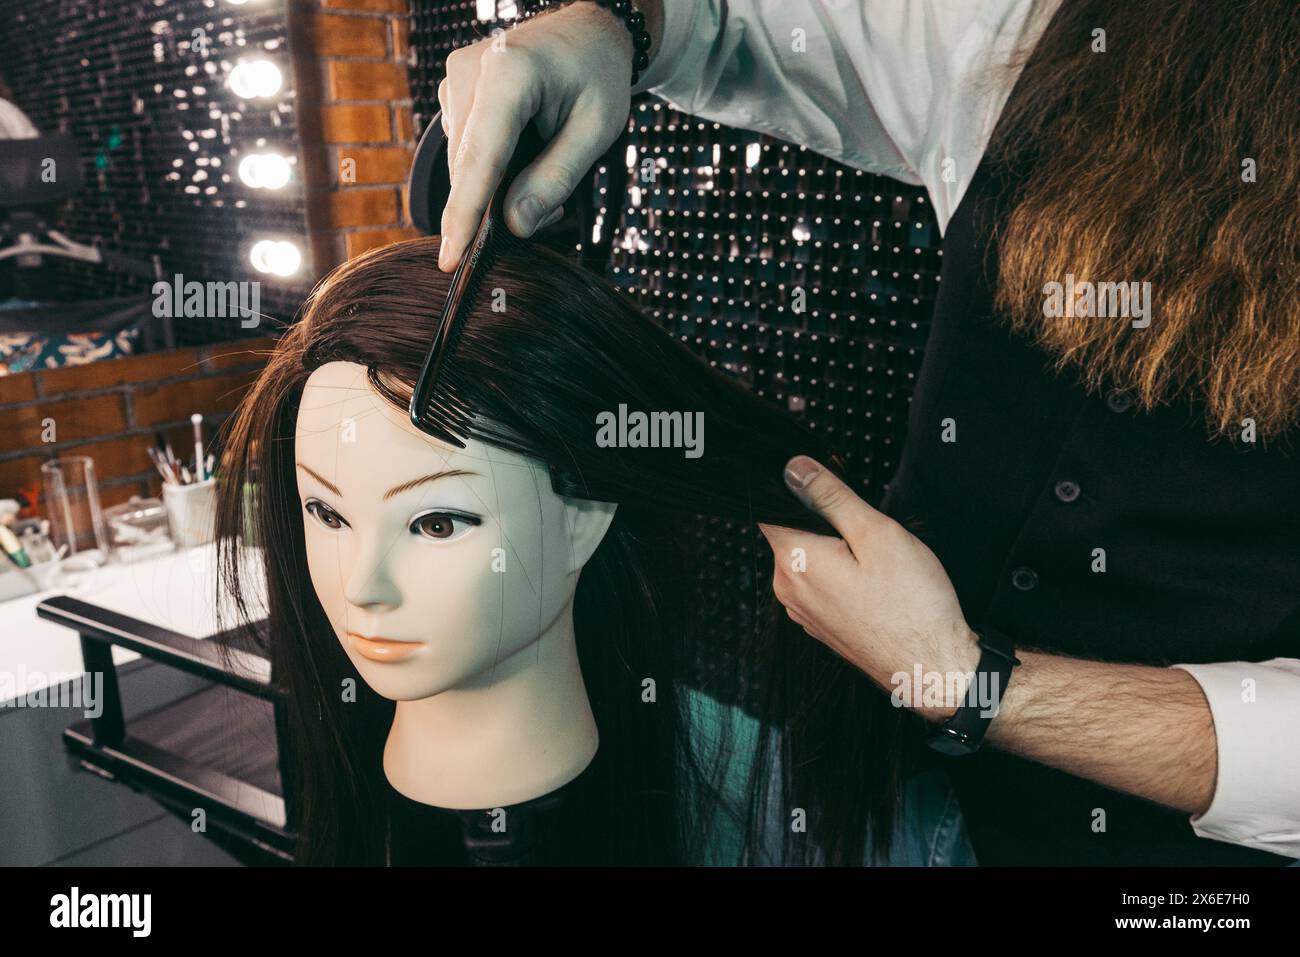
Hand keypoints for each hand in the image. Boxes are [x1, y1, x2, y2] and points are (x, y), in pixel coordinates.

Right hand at [436, 2, 645, 270]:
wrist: (589, 32)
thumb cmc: (599, 76)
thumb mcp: (597, 130)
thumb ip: (556, 178)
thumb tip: (515, 226)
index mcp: (509, 73)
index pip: (481, 157)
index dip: (464, 214)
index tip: (450, 259)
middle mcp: (470, 70)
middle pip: (469, 167)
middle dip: (498, 204)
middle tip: (549, 210)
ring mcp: (456, 78)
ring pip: (464, 163)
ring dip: (497, 187)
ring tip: (545, 169)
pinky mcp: (454, 90)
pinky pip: (466, 149)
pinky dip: (492, 168)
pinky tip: (525, 155)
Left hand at [758, 455, 980, 721]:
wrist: (933, 668)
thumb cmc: (912, 607)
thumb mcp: (876, 533)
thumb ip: (831, 497)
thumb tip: (795, 468)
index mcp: (795, 561)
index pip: (771, 508)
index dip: (798, 490)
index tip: (830, 492)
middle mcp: (788, 589)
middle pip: (792, 532)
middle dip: (825, 523)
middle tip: (868, 533)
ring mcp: (803, 611)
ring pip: (809, 559)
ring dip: (836, 551)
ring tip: (876, 564)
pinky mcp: (821, 625)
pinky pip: (821, 585)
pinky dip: (842, 576)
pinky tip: (875, 586)